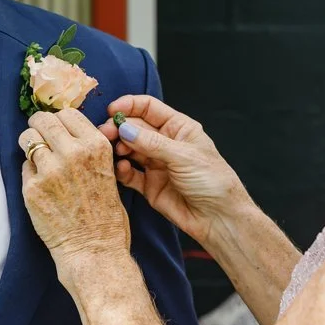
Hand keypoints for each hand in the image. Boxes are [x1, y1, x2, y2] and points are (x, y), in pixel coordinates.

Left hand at [19, 109, 130, 264]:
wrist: (94, 251)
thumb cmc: (106, 218)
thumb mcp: (109, 172)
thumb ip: (88, 151)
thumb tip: (67, 135)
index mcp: (96, 146)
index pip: (68, 113)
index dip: (59, 120)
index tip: (55, 127)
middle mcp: (73, 152)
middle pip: (44, 120)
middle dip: (39, 125)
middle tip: (37, 133)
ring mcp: (49, 170)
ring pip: (28, 138)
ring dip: (30, 144)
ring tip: (35, 156)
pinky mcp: (31, 188)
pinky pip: (24, 167)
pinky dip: (29, 172)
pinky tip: (40, 185)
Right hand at [97, 95, 246, 246]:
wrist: (218, 218)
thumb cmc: (212, 180)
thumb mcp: (183, 156)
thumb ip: (152, 143)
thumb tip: (124, 128)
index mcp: (178, 128)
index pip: (149, 109)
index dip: (130, 106)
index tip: (112, 111)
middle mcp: (165, 143)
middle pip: (135, 128)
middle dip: (119, 128)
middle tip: (105, 133)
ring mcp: (156, 164)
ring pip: (129, 150)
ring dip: (118, 148)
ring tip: (113, 150)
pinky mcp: (149, 185)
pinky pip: (130, 174)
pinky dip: (122, 170)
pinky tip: (123, 169)